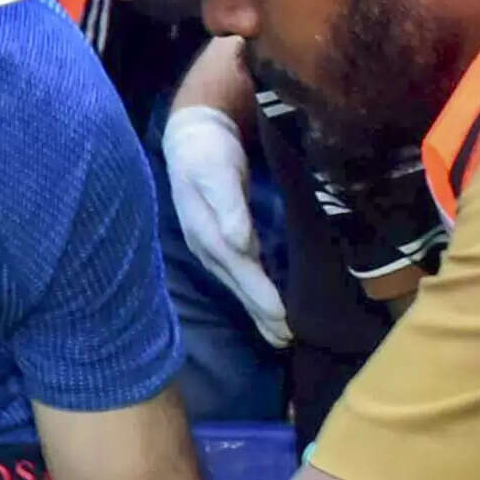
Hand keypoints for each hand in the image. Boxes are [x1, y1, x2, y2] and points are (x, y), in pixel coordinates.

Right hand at [161, 100, 289, 344]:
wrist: (191, 138)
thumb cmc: (207, 153)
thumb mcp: (216, 172)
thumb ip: (228, 206)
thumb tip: (240, 242)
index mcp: (207, 232)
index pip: (240, 270)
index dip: (260, 296)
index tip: (283, 319)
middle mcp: (208, 245)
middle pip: (238, 285)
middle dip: (261, 314)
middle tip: (287, 340)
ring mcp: (213, 245)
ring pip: (238, 284)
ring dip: (258, 310)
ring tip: (279, 335)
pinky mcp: (222, 239)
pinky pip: (240, 272)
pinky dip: (255, 292)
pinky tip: (266, 303)